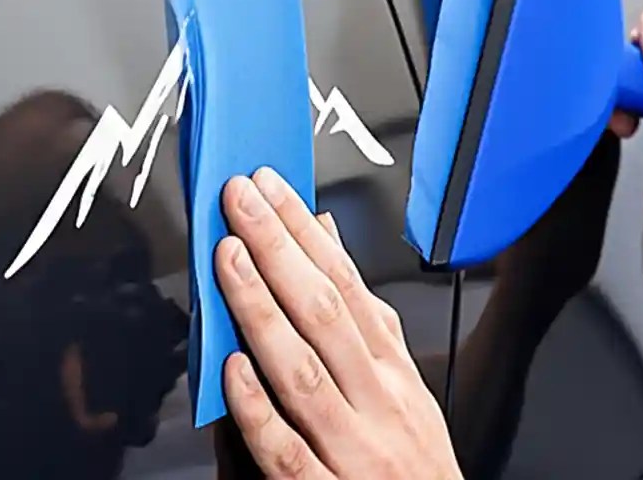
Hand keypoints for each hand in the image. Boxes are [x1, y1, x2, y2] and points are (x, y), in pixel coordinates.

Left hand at [214, 167, 461, 478]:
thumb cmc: (413, 463)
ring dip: (261, 309)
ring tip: (228, 259)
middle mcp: (376, 403)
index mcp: (392, 372)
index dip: (305, 232)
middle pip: (324, 314)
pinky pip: (286, 450)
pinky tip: (232, 370)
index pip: (347, 285)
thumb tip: (329, 242)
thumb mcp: (402, 383)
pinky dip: (259, 408)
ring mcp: (351, 449)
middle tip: (242, 202)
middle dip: (279, 250)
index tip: (271, 189)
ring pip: (302, 371)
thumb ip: (364, 317)